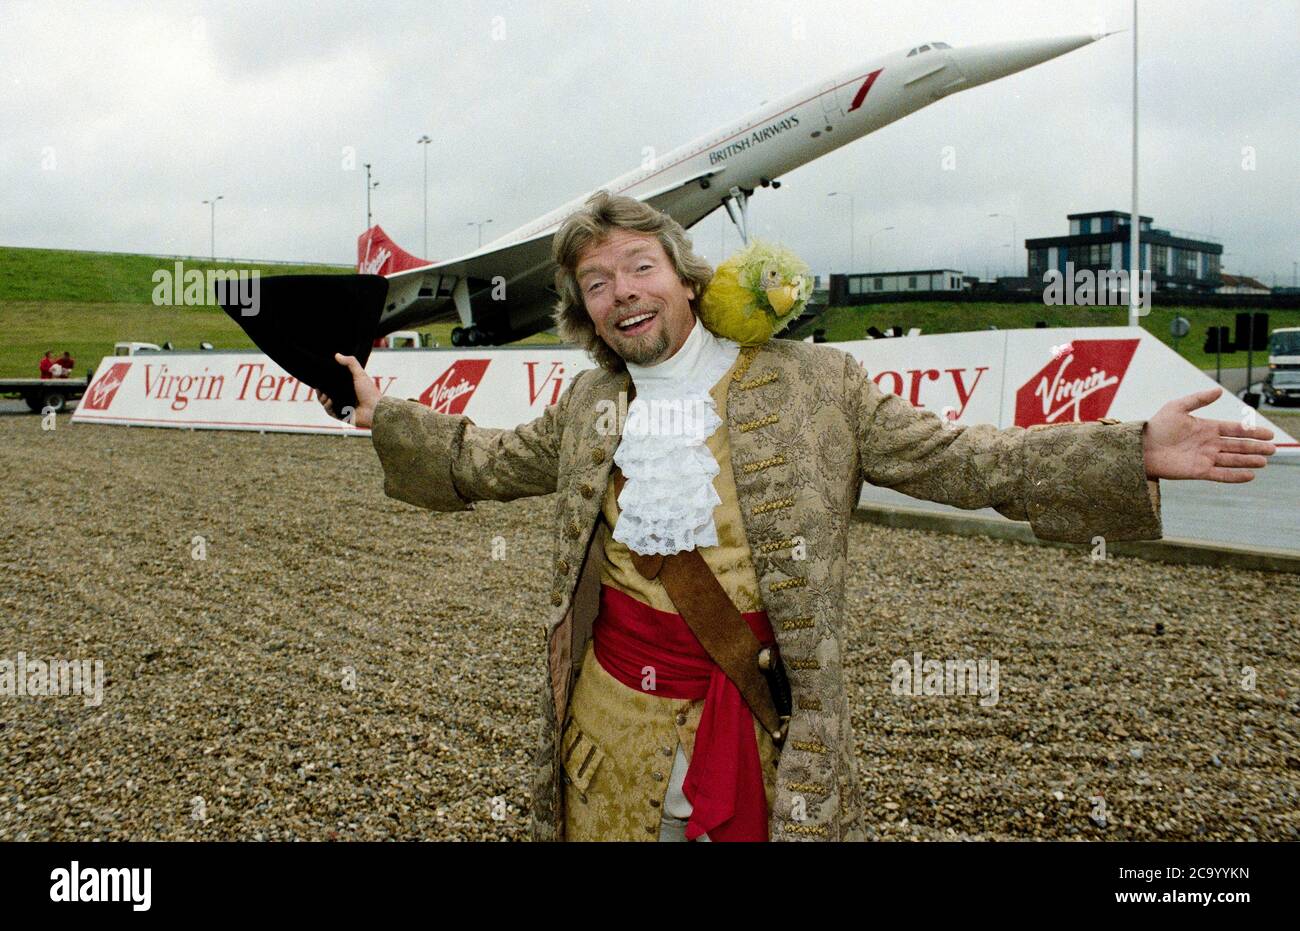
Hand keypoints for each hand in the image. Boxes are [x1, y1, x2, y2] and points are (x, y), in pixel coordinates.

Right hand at [317, 353, 379, 428]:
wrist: (375, 410)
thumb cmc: (369, 392)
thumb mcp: (360, 374)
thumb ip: (351, 363)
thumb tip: (337, 355)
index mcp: (348, 389)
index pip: (332, 385)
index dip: (324, 382)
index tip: (318, 379)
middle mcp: (344, 398)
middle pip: (326, 395)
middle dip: (320, 392)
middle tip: (318, 388)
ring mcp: (343, 408)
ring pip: (326, 404)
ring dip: (322, 399)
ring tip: (324, 394)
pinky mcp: (342, 416)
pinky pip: (330, 412)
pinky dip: (327, 406)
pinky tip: (329, 401)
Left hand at [1142, 386, 1275, 481]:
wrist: (1140, 448)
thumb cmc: (1156, 426)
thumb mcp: (1177, 407)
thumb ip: (1198, 399)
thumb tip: (1219, 390)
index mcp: (1207, 428)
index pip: (1235, 430)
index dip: (1252, 432)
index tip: (1268, 434)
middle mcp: (1209, 444)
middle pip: (1238, 446)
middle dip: (1256, 447)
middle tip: (1274, 449)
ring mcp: (1205, 458)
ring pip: (1233, 460)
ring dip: (1249, 461)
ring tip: (1265, 461)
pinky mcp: (1198, 471)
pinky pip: (1221, 475)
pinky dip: (1235, 476)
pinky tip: (1250, 476)